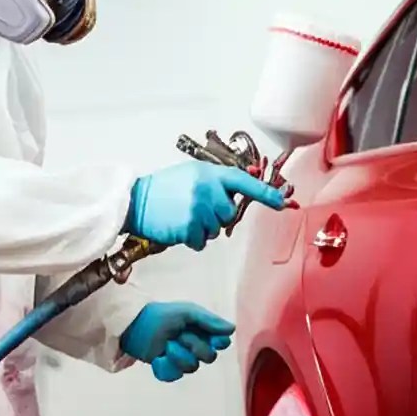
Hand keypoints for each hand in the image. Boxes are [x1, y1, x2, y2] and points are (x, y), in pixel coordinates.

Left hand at [120, 302, 235, 381]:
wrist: (135, 325)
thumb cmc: (162, 315)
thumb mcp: (187, 312)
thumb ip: (209, 320)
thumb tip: (232, 329)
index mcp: (204, 331)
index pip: (222, 342)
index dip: (218, 342)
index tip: (211, 337)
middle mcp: (196, 346)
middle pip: (210, 357)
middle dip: (194, 345)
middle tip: (180, 336)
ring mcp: (183, 359)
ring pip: (192, 367)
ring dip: (177, 354)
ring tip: (166, 345)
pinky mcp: (169, 370)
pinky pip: (175, 375)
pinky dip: (165, 366)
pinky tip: (159, 357)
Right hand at [125, 162, 285, 250]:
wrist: (135, 201)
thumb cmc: (163, 189)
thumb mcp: (191, 175)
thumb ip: (216, 182)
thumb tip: (240, 192)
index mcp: (209, 174)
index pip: (243, 182)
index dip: (265, 192)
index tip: (281, 201)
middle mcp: (207, 189)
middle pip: (229, 214)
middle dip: (215, 216)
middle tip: (194, 208)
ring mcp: (199, 209)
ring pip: (216, 229)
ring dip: (202, 228)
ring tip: (183, 216)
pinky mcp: (190, 227)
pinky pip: (202, 241)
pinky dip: (192, 239)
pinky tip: (178, 227)